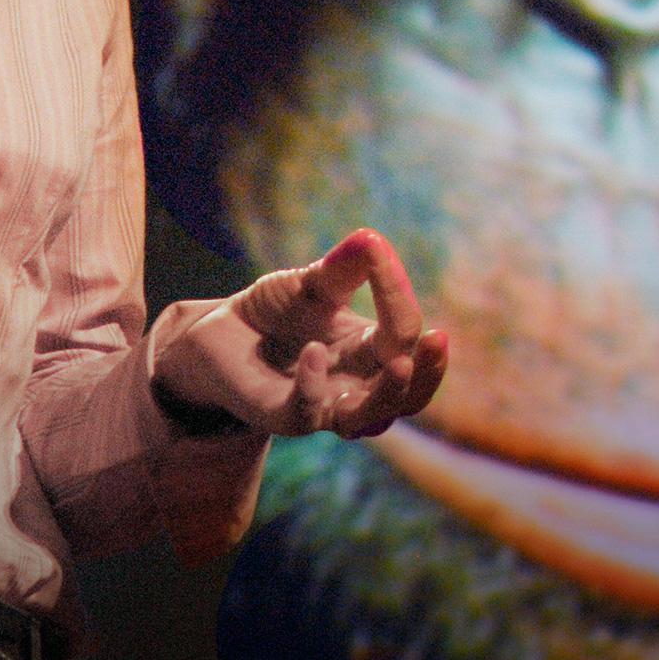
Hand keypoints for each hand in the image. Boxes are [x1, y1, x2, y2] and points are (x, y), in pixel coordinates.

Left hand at [154, 228, 448, 438]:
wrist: (219, 333)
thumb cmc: (276, 311)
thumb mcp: (313, 283)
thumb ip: (342, 269)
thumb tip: (371, 239)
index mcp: (371, 353)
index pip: (403, 336)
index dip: (398, 296)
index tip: (377, 250)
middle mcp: (355, 386)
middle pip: (410, 396)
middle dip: (429, 372)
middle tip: (439, 339)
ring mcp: (321, 406)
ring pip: (371, 420)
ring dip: (388, 394)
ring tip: (400, 363)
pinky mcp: (279, 415)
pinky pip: (306, 414)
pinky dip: (314, 385)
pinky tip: (314, 352)